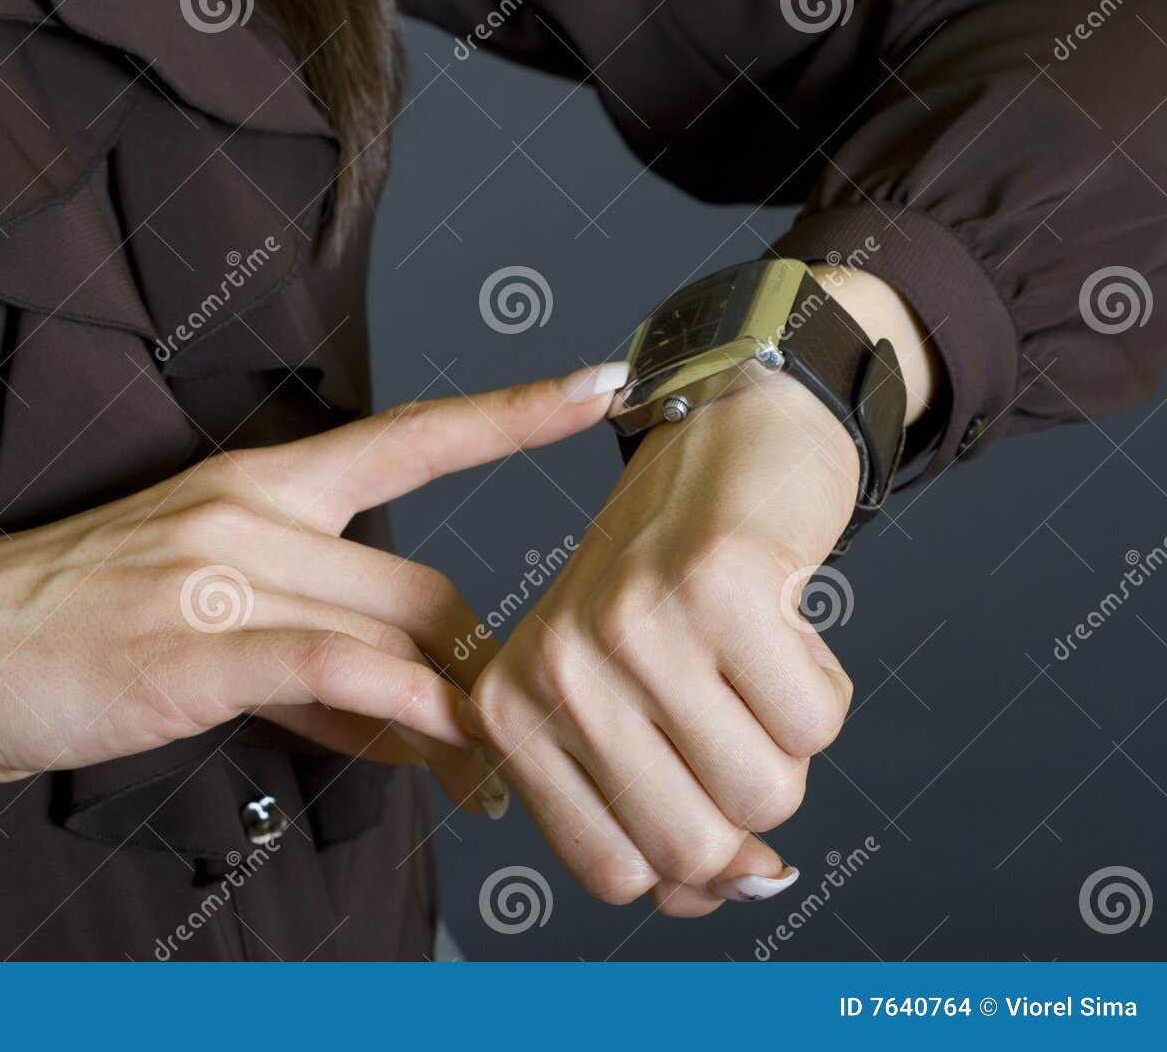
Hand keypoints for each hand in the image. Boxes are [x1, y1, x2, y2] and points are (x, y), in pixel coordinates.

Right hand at [0, 365, 626, 802]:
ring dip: (461, 713)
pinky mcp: (196, 645)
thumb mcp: (208, 608)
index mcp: (260, 483)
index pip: (412, 437)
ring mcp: (224, 574)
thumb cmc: (82, 623)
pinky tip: (439, 755)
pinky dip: (405, 715)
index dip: (511, 413)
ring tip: (488, 776)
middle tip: (506, 738)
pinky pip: (337, 669)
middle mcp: (253, 511)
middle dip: (481, 669)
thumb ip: (318, 656)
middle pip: (427, 583)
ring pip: (398, 629)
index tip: (597, 384)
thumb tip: (411, 715)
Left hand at [464, 369, 860, 912]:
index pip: (615, 875)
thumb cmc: (667, 596)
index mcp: (511, 713)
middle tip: (732, 719)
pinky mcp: (718, 584)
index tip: (702, 792)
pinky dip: (822, 684)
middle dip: (745, 809)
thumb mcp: (628, 712)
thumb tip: (755, 888)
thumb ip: (664, 818)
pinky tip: (777, 624)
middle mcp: (554, 670)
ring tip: (749, 664)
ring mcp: (631, 624)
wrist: (716, 445)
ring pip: (767, 792)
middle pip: (694, 849)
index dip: (686, 866)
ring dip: (788, 744)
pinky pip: (818, 720)